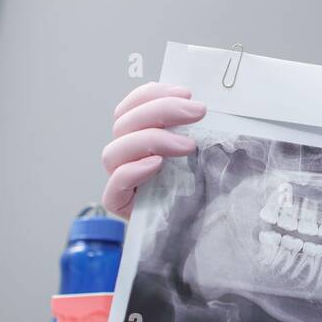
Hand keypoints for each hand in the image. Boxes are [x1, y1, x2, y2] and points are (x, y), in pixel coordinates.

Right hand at [100, 82, 205, 217]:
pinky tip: (156, 165)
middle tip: (198, 111)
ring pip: (114, 151)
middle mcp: (126, 155)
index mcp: (139, 136)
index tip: (186, 92)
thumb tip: (206, 105)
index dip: (154, 94)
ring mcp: (120, 180)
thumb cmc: (201, 187)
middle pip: (125, 123)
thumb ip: (197, 128)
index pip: (132, 106)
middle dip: (162, 110)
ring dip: (152, 139)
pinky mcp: (121, 205)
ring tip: (188, 145)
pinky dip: (133, 171)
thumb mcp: (202, 151)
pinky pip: (115, 185)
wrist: (200, 228)